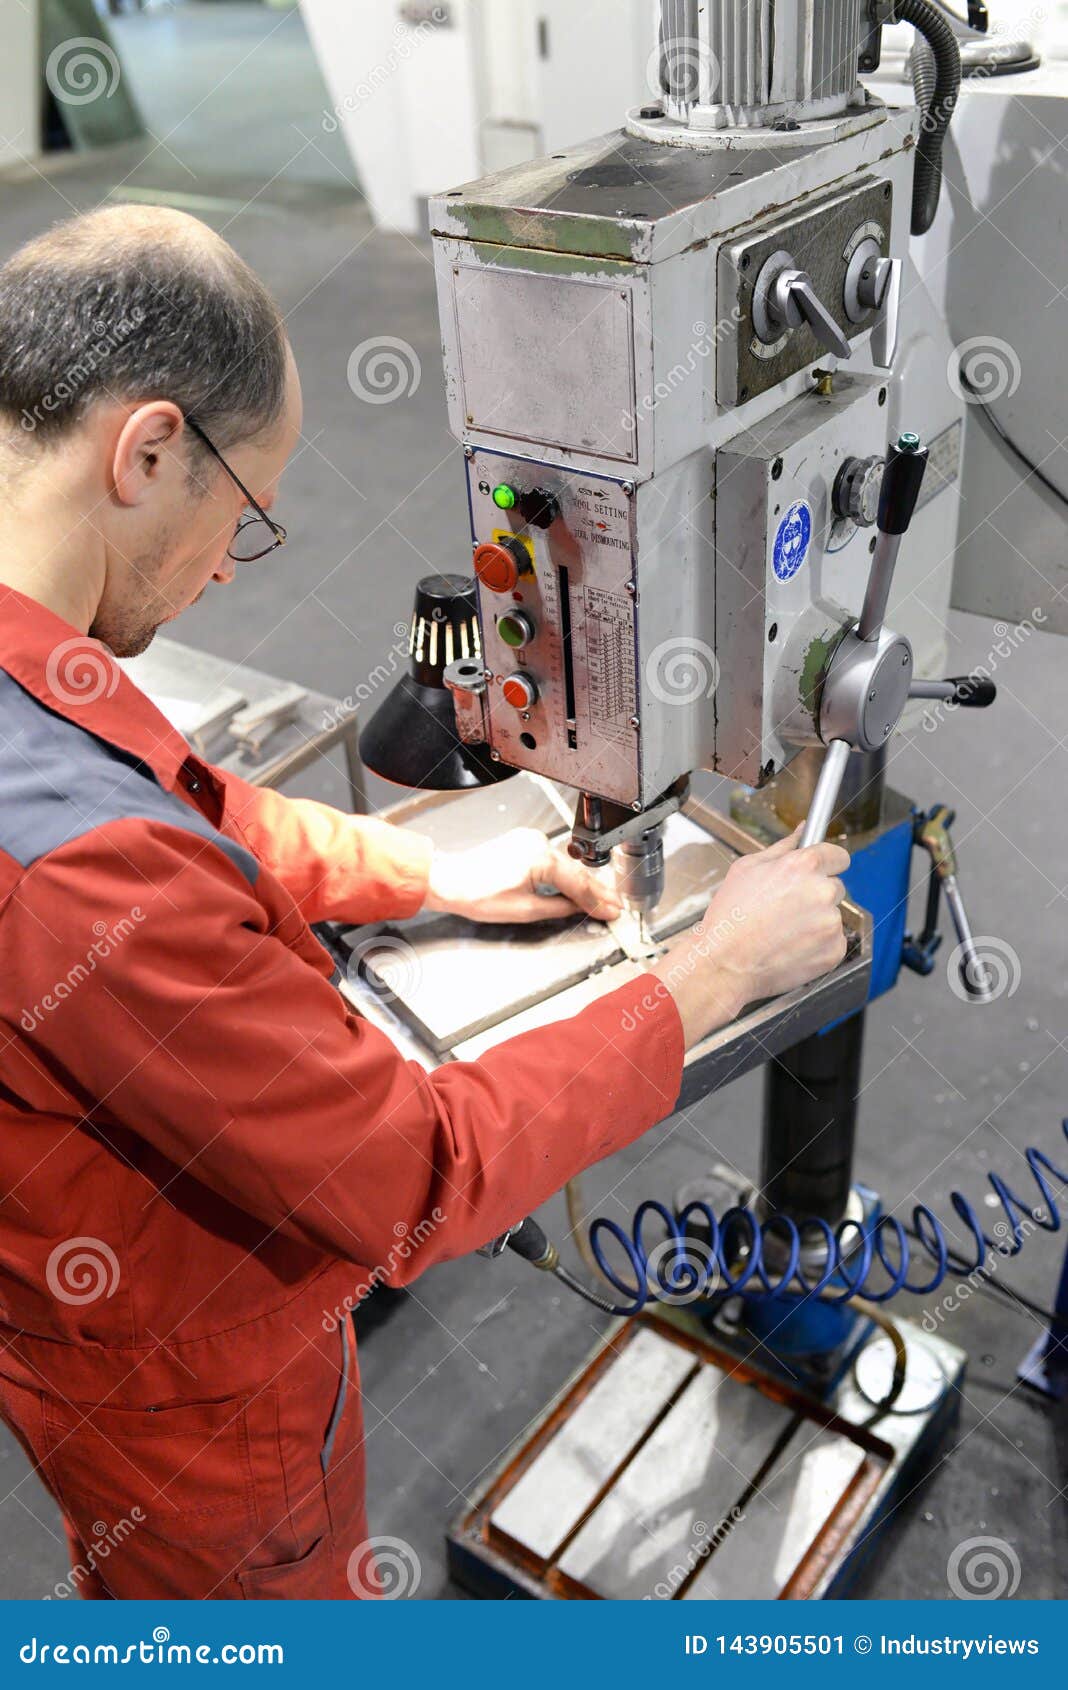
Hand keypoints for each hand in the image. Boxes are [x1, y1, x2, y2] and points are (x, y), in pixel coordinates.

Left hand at [424, 827, 621, 923]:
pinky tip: (577, 884)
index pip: (578, 884)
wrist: (450, 879)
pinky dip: (566, 873)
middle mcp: (538, 843)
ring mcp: (530, 840)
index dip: (598, 901)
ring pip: (566, 864)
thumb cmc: (477, 893)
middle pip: (576, 872)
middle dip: (597, 891)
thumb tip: (579, 909)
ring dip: (583, 882)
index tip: (613, 911)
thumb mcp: (524, 910)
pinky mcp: (524, 842)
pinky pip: (553, 859)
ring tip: (602, 898)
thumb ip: (558, 908)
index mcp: (541, 858)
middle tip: (616, 905)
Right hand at [649, 827, 849, 1046]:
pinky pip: (833, 942)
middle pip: (835, 887)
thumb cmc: (729, 916)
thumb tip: (802, 828)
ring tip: (783, 932)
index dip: (827, 864)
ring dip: (816, 922)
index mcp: (804, 866)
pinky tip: (790, 947)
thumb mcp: (746, 868)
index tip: (819, 873)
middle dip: (816, 895)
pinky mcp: (834, 951)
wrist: (723, 964)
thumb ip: (782, 847)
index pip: (839, 855)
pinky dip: (818, 946)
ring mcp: (831, 923)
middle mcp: (822, 892)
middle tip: (786, 909)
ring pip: (832, 916)